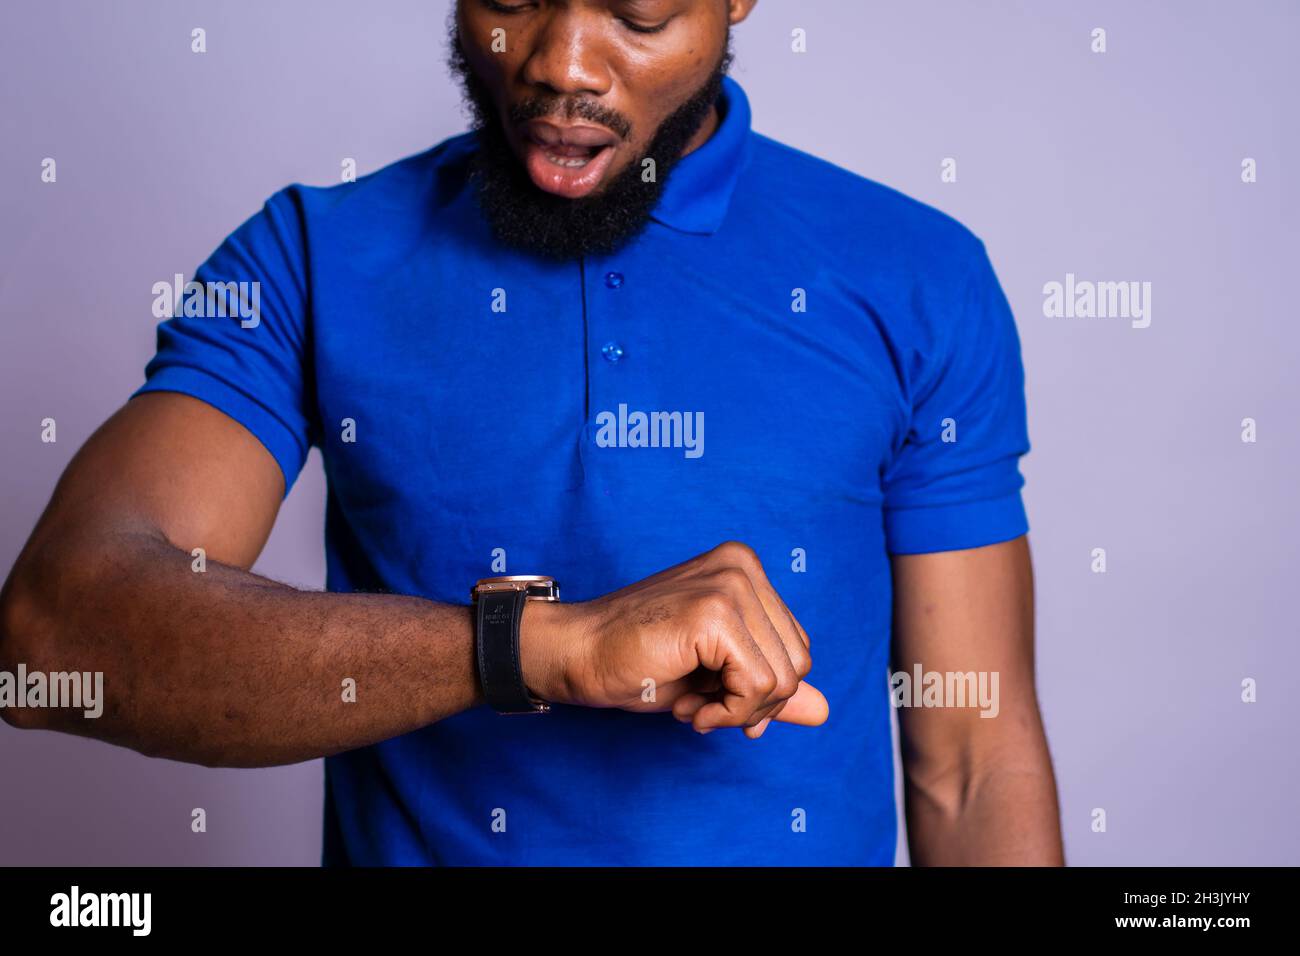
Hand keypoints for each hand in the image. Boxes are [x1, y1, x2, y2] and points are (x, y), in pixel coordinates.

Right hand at [522, 541, 828, 737]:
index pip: (797, 648)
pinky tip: (689, 707)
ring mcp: (730, 584)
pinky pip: (757, 685)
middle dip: (754, 704)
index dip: (763, 691)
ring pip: (784, 678)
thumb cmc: (637, 663)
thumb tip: (824, 711)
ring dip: (738, 712)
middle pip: (798, 663)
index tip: (717, 700)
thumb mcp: (716, 677)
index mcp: (746, 570)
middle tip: (703, 707)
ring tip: (693, 704)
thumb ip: (768, 689)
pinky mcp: (714, 612)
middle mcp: (743, 566)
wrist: (576, 655)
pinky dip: (728, 712)